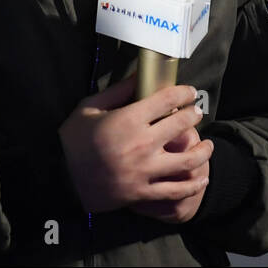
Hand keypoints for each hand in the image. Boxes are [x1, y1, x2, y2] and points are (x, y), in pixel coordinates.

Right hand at [58, 76, 213, 213]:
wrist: (59, 178)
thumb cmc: (72, 140)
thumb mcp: (89, 108)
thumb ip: (117, 91)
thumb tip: (140, 75)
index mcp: (127, 120)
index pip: (166, 100)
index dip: (184, 93)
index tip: (190, 92)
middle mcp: (141, 144)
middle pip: (181, 125)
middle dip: (194, 115)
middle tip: (197, 112)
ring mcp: (144, 171)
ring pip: (187, 160)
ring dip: (203, 150)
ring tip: (208, 145)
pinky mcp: (142, 192)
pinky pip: (175, 191)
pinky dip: (192, 185)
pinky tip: (202, 178)